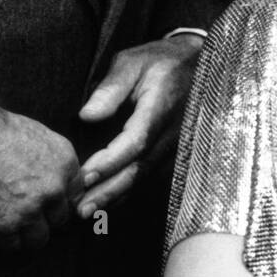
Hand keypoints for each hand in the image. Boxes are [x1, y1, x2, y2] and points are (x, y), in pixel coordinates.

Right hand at [0, 108, 84, 250]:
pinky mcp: (6, 226)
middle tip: (27, 211)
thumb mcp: (36, 135)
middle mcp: (54, 188)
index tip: (50, 201)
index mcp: (64, 162)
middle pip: (61, 217)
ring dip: (27, 234)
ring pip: (40, 238)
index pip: (76, 192)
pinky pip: (13, 245)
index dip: (61, 198)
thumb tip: (55, 179)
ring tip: (10, 223)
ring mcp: (32, 210)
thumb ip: (52, 161)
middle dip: (46, 217)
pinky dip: (4, 238)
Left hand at [75, 35, 203, 218]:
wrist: (196, 66)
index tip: (85, 176)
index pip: (135, 142)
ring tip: (87, 214)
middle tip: (80, 210)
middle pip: (139, 170)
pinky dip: (127, 192)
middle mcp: (171, 134)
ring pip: (144, 179)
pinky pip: (149, 177)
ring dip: (115, 198)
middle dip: (108, 192)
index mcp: (160, 108)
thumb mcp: (132, 62)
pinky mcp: (174, 154)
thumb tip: (87, 116)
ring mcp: (176, 147)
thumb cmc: (158, 62)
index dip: (110, 162)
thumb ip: (110, 88)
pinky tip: (107, 204)